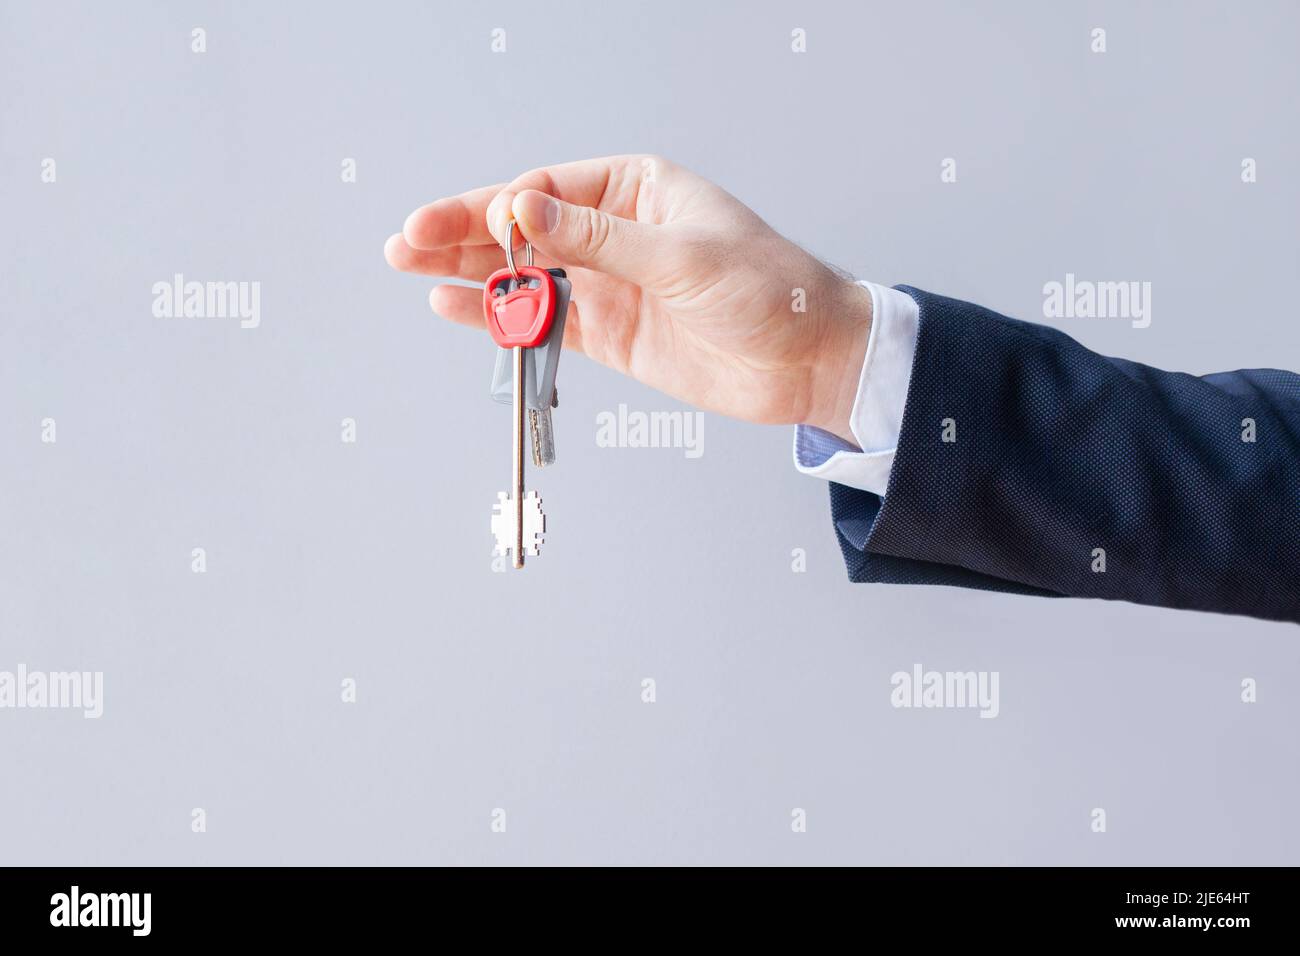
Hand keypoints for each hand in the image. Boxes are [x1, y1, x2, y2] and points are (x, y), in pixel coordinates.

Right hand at [384, 155, 871, 443]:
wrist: (811, 361)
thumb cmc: (769, 289)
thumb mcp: (683, 255)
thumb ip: (598, 239)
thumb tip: (523, 207)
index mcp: (637, 190)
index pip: (547, 189)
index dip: (499, 206)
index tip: (466, 225)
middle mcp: (616, 232)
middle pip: (523, 228)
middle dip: (463, 233)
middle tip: (405, 241)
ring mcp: (610, 284)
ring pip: (525, 275)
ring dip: (471, 274)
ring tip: (411, 268)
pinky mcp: (611, 333)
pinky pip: (545, 322)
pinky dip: (503, 318)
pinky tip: (456, 308)